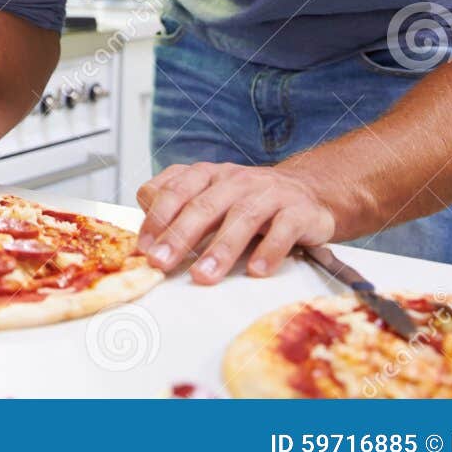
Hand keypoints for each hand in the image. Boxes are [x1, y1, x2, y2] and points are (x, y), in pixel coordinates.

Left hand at [136, 162, 335, 283]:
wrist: (306, 191)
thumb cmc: (248, 200)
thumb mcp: (209, 196)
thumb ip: (176, 208)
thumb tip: (145, 237)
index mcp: (208, 174)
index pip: (176, 190)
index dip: (157, 218)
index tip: (145, 248)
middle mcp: (236, 180)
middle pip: (204, 205)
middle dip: (180, 235)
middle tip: (162, 263)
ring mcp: (268, 193)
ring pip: (242, 218)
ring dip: (220, 249)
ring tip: (203, 276)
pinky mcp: (298, 211)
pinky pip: (283, 230)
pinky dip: (269, 250)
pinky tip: (257, 271)